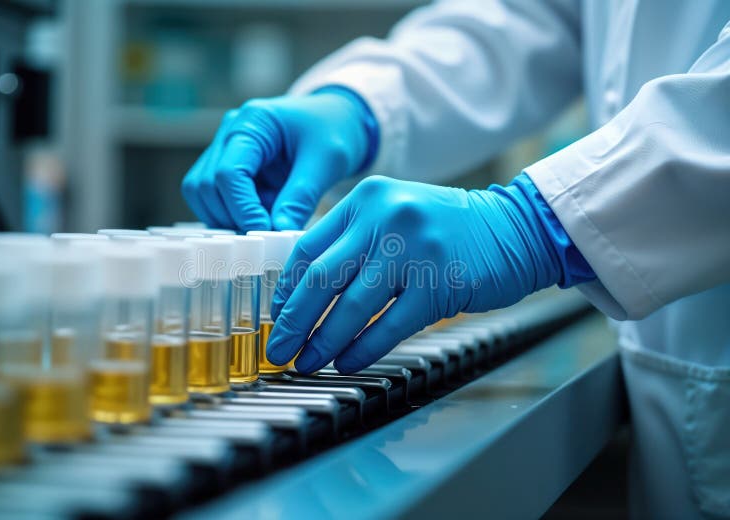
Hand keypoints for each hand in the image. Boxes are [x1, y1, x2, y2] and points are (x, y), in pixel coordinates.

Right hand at [181, 90, 371, 231]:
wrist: (337, 120)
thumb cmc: (334, 131)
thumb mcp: (326, 162)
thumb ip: (301, 197)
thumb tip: (279, 231)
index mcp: (252, 122)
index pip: (228, 172)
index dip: (242, 208)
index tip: (264, 229)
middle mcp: (230, 133)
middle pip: (206, 185)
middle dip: (232, 216)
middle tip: (266, 232)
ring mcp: (225, 150)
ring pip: (203, 194)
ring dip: (229, 217)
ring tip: (267, 220)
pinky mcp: (229, 168)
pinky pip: (215, 199)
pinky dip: (234, 214)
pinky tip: (263, 215)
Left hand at [265, 175, 562, 373]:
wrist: (514, 227)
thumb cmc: (447, 229)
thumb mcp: (394, 216)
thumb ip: (353, 242)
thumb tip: (305, 295)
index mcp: (366, 199)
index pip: (308, 247)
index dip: (287, 290)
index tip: (276, 317)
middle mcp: (385, 217)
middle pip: (322, 278)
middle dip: (294, 321)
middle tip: (279, 349)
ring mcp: (412, 249)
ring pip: (352, 306)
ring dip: (324, 341)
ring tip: (309, 362)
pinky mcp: (438, 282)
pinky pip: (388, 325)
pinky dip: (363, 348)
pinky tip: (347, 362)